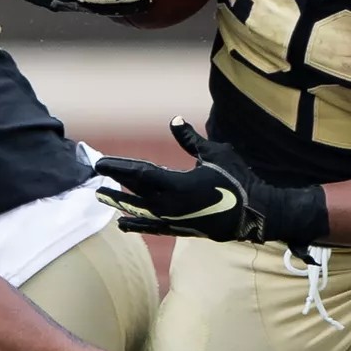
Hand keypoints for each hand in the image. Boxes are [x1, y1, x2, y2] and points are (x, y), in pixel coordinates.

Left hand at [95, 119, 327, 251]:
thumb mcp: (216, 154)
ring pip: (139, 210)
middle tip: (95, 173)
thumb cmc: (239, 179)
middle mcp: (170, 204)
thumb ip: (191, 140)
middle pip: (134, 191)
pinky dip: (137, 224)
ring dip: (119, 202)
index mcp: (177, 184)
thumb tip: (174, 120)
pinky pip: (152, 227)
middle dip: (114, 181)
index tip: (99, 162)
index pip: (139, 174)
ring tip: (100, 196)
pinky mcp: (181, 229)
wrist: (256, 213)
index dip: (117, 167)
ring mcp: (174, 219)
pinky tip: (122, 224)